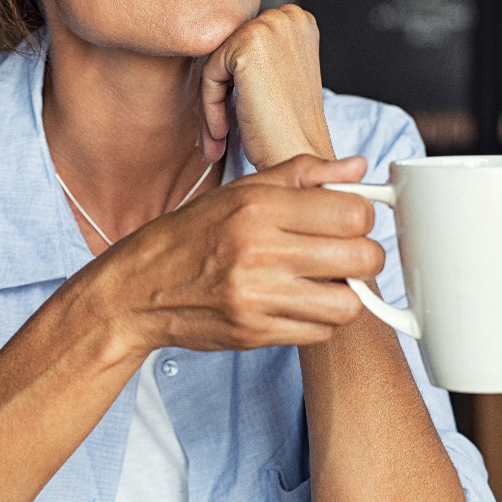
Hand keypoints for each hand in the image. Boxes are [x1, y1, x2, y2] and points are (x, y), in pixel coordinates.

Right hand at [100, 154, 384, 355]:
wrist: (138, 288)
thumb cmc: (190, 235)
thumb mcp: (239, 191)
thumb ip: (301, 175)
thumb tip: (357, 167)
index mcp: (257, 206)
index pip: (352, 212)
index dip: (361, 215)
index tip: (347, 219)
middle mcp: (258, 251)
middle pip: (361, 257)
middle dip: (362, 254)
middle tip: (343, 251)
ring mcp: (257, 297)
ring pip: (348, 303)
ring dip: (343, 292)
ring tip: (320, 280)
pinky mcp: (255, 333)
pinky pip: (320, 333)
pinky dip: (317, 319)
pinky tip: (296, 301)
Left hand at [200, 4, 333, 168]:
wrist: (299, 156)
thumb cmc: (289, 127)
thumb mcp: (278, 75)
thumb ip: (256, 52)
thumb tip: (214, 43)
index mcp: (298, 20)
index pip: (243, 42)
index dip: (235, 82)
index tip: (235, 114)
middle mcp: (288, 16)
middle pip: (228, 50)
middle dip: (222, 92)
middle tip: (220, 132)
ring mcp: (269, 26)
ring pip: (216, 62)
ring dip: (213, 103)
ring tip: (219, 137)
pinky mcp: (248, 44)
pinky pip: (209, 73)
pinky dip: (210, 106)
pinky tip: (222, 132)